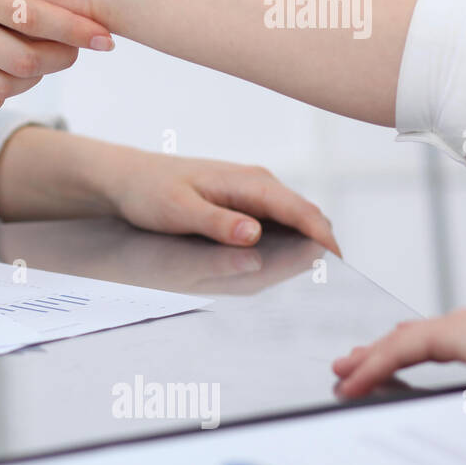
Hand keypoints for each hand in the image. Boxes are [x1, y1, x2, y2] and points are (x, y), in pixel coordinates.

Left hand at [0, 128, 340, 252]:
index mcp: (249, 182)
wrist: (126, 178)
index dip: (324, 238)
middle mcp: (258, 185)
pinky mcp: (242, 205)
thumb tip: (254, 232)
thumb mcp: (177, 210)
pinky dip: (286, 243)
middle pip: (305, 217)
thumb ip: (216, 222)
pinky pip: (275, 225)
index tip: (340, 266)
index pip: (301, 210)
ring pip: (293, 222)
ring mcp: (252, 194)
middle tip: (329, 286)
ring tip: (310, 282)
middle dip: (320, 246)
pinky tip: (282, 266)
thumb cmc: (148, 191)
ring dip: (304, 247)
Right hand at [332, 309, 465, 397]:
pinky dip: (431, 343)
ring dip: (401, 345)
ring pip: (442, 331)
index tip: (349, 385)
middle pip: (423, 332)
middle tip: (342, 368)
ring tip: (371, 357)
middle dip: (376, 350)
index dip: (373, 364)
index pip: (413, 343)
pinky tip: (427, 352)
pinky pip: (462, 337)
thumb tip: (424, 426)